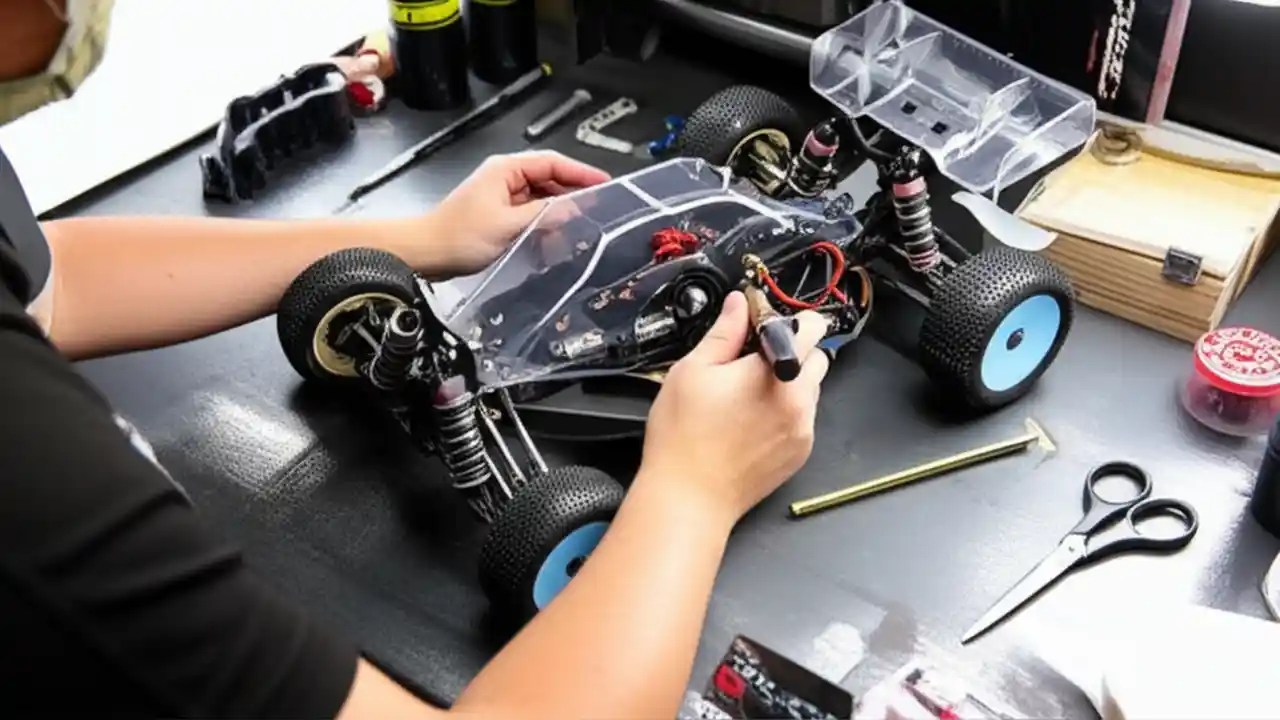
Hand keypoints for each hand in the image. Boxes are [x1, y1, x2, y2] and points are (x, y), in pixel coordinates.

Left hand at [428, 151, 610, 275]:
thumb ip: (544, 215)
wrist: (426, 253)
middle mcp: (505, 177)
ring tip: (579, 224)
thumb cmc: (459, 236)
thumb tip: (573, 208)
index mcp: (506, 169)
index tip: (603, 182)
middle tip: (597, 207)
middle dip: (572, 192)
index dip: (580, 172)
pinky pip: (530, 213)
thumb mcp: (509, 225)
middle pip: (549, 179)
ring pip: (541, 197)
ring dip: (558, 210)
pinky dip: (544, 222)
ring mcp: (501, 196)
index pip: (552, 162)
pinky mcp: (499, 214)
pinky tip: (555, 235)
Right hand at [637, 292, 830, 525]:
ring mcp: (804, 430)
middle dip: (792, 352)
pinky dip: (786, 412)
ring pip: (811, 389)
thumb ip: (724, 332)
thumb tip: (739, 304)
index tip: (762, 325)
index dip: (787, 319)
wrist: (689, 498)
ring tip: (747, 396)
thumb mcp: (693, 371)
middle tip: (750, 362)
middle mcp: (800, 401)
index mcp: (776, 373)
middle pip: (817, 356)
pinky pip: (804, 418)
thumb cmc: (684, 438)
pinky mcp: (800, 452)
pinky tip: (751, 421)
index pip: (810, 326)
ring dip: (790, 382)